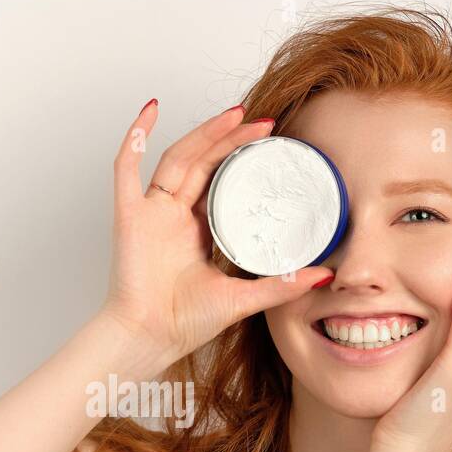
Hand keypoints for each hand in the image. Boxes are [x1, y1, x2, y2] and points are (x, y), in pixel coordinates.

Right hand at [100, 99, 334, 368]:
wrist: (150, 340)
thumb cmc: (185, 323)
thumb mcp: (245, 298)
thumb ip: (283, 285)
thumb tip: (326, 275)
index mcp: (197, 230)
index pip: (222, 181)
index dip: (243, 158)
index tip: (272, 142)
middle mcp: (173, 215)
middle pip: (203, 162)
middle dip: (232, 139)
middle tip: (265, 123)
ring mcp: (150, 213)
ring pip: (177, 158)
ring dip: (204, 133)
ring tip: (234, 115)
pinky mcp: (129, 217)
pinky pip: (125, 169)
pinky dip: (133, 139)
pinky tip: (149, 111)